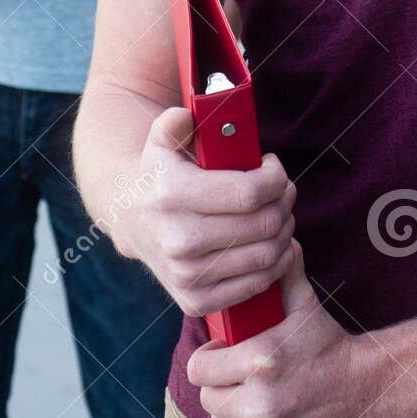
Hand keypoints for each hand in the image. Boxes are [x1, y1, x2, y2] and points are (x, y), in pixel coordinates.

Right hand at [124, 106, 295, 315]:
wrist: (131, 220)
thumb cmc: (161, 174)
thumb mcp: (162, 140)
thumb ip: (175, 123)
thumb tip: (186, 117)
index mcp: (173, 195)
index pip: (250, 192)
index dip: (275, 178)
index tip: (272, 167)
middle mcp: (178, 239)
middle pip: (265, 223)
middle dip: (285, 201)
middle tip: (282, 190)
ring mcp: (187, 275)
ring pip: (268, 255)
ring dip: (285, 231)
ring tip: (277, 213)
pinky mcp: (196, 301)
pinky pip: (258, 283)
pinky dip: (276, 261)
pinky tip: (269, 242)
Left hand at [187, 242, 382, 417]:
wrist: (371, 389)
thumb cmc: (331, 344)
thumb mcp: (305, 304)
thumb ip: (282, 272)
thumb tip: (275, 237)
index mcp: (260, 361)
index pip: (199, 369)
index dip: (208, 360)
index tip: (221, 356)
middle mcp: (261, 404)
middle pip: (207, 400)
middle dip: (219, 386)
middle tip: (238, 378)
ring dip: (231, 414)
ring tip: (251, 399)